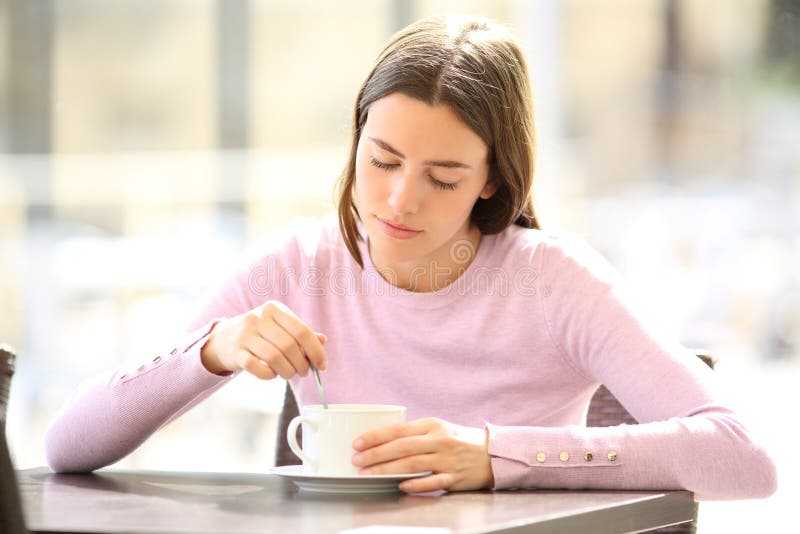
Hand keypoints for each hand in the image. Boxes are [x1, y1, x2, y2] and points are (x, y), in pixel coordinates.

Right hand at [200, 300, 326, 378]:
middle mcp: (259, 317)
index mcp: (274, 309)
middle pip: (290, 346)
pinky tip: (272, 374)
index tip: (322, 366)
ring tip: (289, 374)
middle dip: (301, 364)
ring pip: (275, 358)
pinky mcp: (235, 351)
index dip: (315, 351)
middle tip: (303, 372)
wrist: (222, 340)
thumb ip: (300, 334)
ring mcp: (245, 334)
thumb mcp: (279, 328)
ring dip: (287, 371)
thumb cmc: (258, 335)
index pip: (302, 331)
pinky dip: (269, 375)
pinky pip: (257, 367)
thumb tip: (322, 341)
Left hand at [351, 418, 493, 492]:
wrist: (492, 454)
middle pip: (402, 447)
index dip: (376, 436)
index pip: (399, 430)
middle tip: (356, 460)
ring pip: (412, 464)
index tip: (357, 442)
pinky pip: (432, 482)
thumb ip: (415, 433)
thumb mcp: (439, 428)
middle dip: (376, 454)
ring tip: (368, 474)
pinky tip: (400, 485)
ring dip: (387, 470)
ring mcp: (447, 460)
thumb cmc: (460, 441)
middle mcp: (439, 441)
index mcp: (432, 426)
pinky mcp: (455, 478)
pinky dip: (415, 484)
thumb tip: (383, 440)